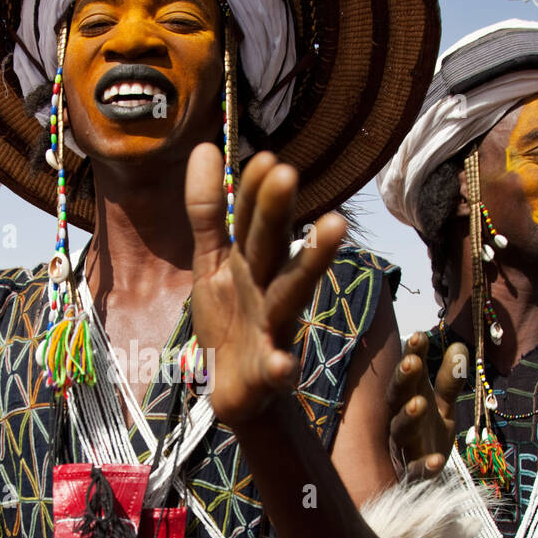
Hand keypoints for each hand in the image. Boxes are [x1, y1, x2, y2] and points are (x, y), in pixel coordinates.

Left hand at [186, 146, 344, 425]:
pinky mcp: (268, 374)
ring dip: (309, 264)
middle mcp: (267, 289)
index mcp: (251, 264)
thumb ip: (209, 210)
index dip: (255, 192)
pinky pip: (278, 370)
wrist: (235, 390)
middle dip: (278, 212)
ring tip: (332, 227)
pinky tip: (283, 364)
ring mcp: (273, 330)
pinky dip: (282, 367)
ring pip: (290, 294)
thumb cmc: (230, 319)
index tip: (265, 158)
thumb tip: (205, 147)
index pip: (253, 220)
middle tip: (287, 173)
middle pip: (273, 247)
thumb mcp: (211, 261)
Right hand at [387, 331, 468, 479]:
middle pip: (398, 398)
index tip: (418, 335)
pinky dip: (426, 466)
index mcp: (409, 401)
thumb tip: (459, 345)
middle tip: (411, 362)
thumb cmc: (428, 439)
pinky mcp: (413, 477)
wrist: (420, 485)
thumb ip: (449, 381)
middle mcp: (402, 422)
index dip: (412, 356)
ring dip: (408, 417)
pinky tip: (438, 460)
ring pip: (401, 431)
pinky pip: (417, 472)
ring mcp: (405, 450)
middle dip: (404, 380)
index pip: (409, 375)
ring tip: (418, 403)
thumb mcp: (442, 408)